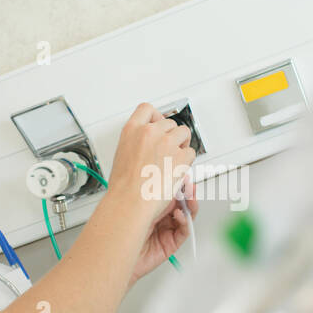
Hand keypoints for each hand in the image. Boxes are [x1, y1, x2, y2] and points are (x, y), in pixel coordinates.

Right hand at [108, 103, 196, 225]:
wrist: (130, 202)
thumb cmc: (124, 188)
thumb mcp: (121, 155)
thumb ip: (135, 143)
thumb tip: (145, 145)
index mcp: (132, 130)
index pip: (147, 109)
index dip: (156, 116)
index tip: (159, 123)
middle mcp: (150, 132)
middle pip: (170, 123)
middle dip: (171, 136)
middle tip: (169, 150)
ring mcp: (166, 142)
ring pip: (183, 133)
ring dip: (181, 145)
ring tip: (175, 159)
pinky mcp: (180, 156)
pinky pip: (191, 152)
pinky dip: (187, 161)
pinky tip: (177, 169)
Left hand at [127, 173, 197, 286]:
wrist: (117, 249)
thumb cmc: (123, 226)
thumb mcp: (142, 201)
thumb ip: (156, 190)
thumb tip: (167, 177)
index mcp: (151, 205)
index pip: (170, 193)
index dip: (178, 185)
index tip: (183, 176)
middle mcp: (159, 216)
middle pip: (180, 203)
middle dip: (187, 194)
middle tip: (189, 185)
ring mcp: (165, 229)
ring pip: (185, 216)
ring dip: (190, 206)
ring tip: (189, 198)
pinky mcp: (170, 243)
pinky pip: (183, 231)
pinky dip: (184, 222)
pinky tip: (179, 215)